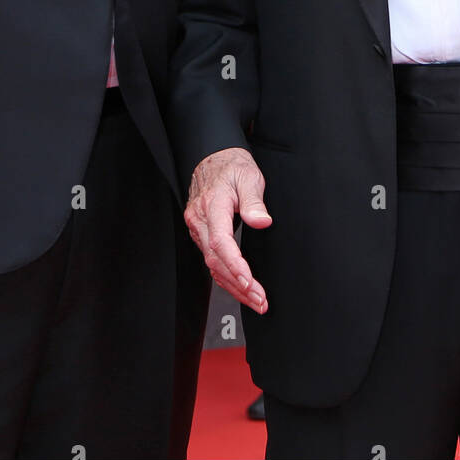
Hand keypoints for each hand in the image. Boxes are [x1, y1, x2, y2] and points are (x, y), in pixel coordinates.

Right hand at [185, 147, 270, 313]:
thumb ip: (254, 200)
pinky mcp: (200, 233)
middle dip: (238, 285)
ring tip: (255, 300)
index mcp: (212, 205)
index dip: (234, 265)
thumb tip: (262, 221)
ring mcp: (197, 228)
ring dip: (233, 286)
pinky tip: (240, 288)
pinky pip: (211, 260)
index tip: (249, 282)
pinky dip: (225, 277)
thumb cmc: (232, 167)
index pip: (220, 242)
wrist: (214, 159)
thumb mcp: (249, 176)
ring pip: (212, 265)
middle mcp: (199, 219)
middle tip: (260, 300)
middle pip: (215, 260)